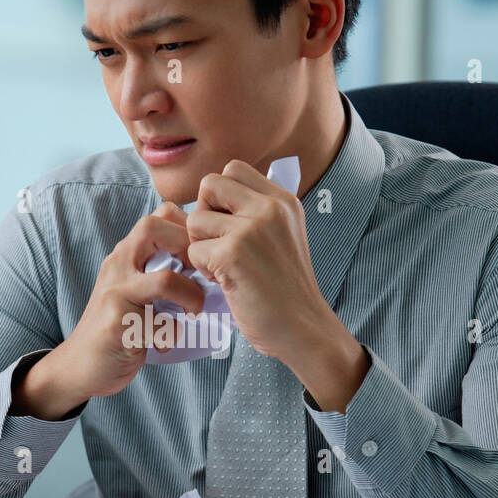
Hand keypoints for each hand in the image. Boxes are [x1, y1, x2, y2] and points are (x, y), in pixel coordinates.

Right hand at [55, 201, 206, 399]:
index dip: (189, 228)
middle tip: (204, 277)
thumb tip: (206, 266)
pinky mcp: (117, 326)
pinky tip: (166, 344)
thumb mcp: (134, 290)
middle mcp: (116, 267)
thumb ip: (158, 272)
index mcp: (125, 255)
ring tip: (194, 311)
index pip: (158, 215)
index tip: (203, 257)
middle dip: (190, 249)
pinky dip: (173, 335)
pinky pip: (161, 324)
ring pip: (165, 279)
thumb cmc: (117, 328)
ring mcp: (115, 294)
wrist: (78, 367)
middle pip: (153, 228)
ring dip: (191, 296)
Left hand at [185, 159, 330, 362]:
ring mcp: (252, 229)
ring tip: (224, 267)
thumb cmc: (286, 290)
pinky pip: (195, 250)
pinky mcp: (234, 253)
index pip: (233, 169)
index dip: (220, 197)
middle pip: (209, 184)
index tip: (229, 226)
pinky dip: (203, 270)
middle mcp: (270, 207)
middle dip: (204, 214)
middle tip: (218, 244)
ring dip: (201, 246)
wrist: (303, 328)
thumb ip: (257, 213)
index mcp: (283, 200)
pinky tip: (226, 282)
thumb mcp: (283, 236)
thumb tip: (212, 199)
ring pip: (196, 219)